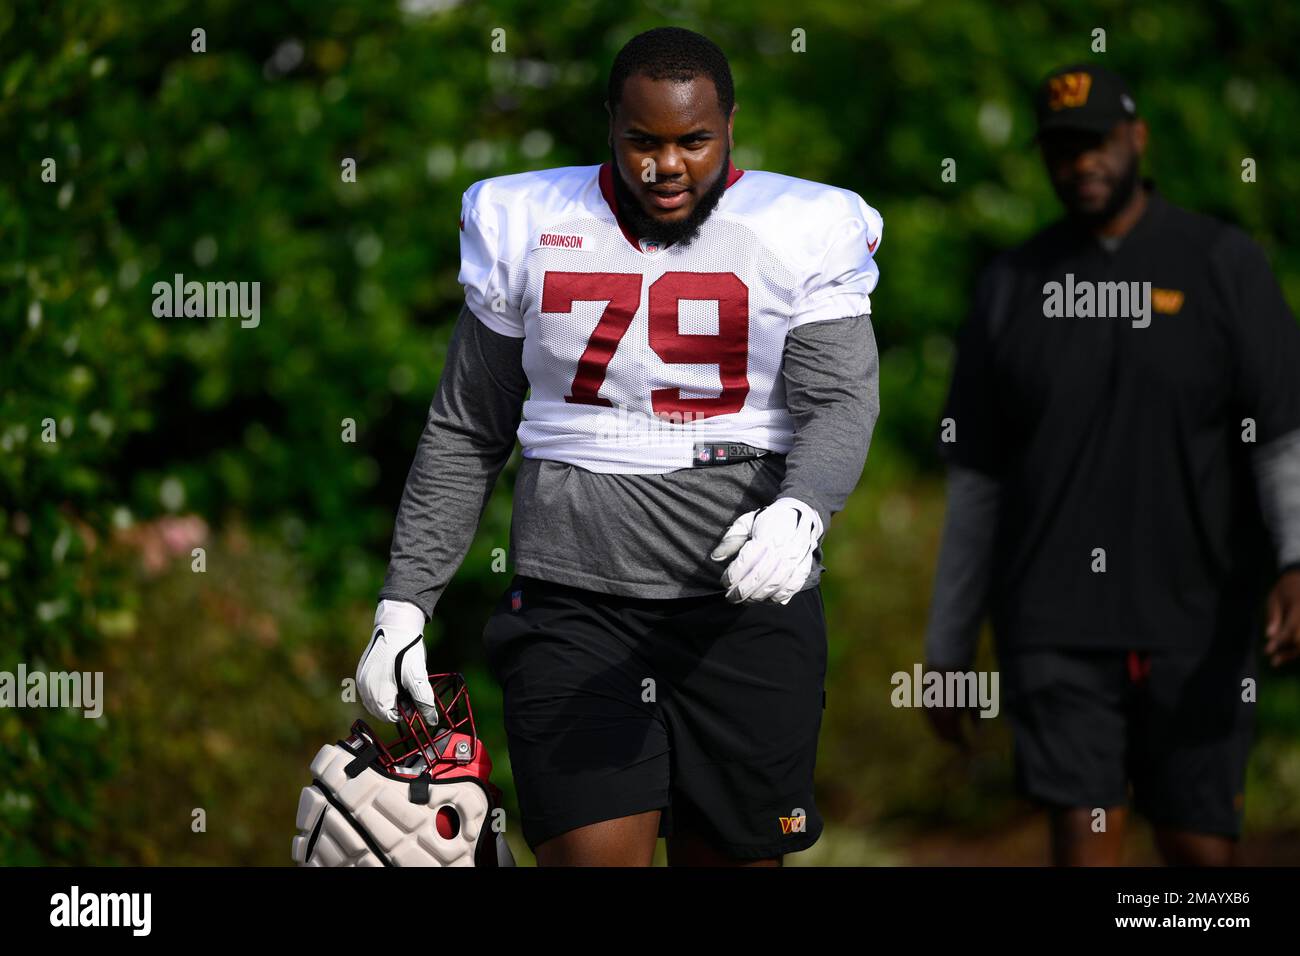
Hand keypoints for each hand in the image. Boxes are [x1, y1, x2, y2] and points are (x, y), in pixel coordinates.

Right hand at [357, 600, 438, 724]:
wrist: (396, 623)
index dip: (403, 712)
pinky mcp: (362, 671)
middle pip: (381, 709)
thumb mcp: (418, 677)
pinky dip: (383, 688)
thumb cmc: (407, 650)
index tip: (414, 701)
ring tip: (403, 683)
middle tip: (410, 692)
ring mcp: (361, 678)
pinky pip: (372, 688)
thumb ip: (423, 700)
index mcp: (376, 691)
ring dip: (390, 697)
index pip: (388, 716)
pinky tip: (395, 677)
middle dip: (396, 705)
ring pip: (376, 699)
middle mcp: (364, 687)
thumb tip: (431, 720)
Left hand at [710, 497, 822, 603]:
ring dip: (757, 597)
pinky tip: (766, 599)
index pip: (746, 561)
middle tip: (731, 597)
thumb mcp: (746, 522)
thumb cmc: (769, 520)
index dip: (733, 575)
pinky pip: (791, 588)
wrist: (801, 514)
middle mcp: (781, 550)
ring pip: (774, 586)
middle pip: (759, 577)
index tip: (724, 582)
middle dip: (742, 591)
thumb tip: (715, 558)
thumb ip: (731, 539)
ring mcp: (794, 560)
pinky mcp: (803, 568)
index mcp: (765, 537)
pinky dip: (778, 597)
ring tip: (745, 600)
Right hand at [920, 663, 982, 748]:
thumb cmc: (964, 681)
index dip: (963, 744)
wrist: (946, 663)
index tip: (968, 748)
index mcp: (950, 718)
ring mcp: (927, 709)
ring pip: (933, 727)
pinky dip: (935, 723)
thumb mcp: (973, 700)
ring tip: (951, 733)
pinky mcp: (922, 702)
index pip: (956, 738)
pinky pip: (928, 718)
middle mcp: (936, 716)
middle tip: (959, 742)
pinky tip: (941, 722)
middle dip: (952, 740)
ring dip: (942, 732)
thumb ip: (975, 717)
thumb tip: (978, 731)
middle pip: (943, 735)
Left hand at [1265, 569, 1299, 666]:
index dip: (1279, 642)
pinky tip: (1289, 653)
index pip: (1290, 628)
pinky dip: (1299, 648)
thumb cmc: (1286, 588)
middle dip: (1289, 653)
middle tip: (1274, 661)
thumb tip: (1269, 636)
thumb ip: (1273, 616)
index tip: (1267, 651)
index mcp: (1299, 606)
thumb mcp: (1275, 598)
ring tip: (1279, 660)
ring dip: (1295, 653)